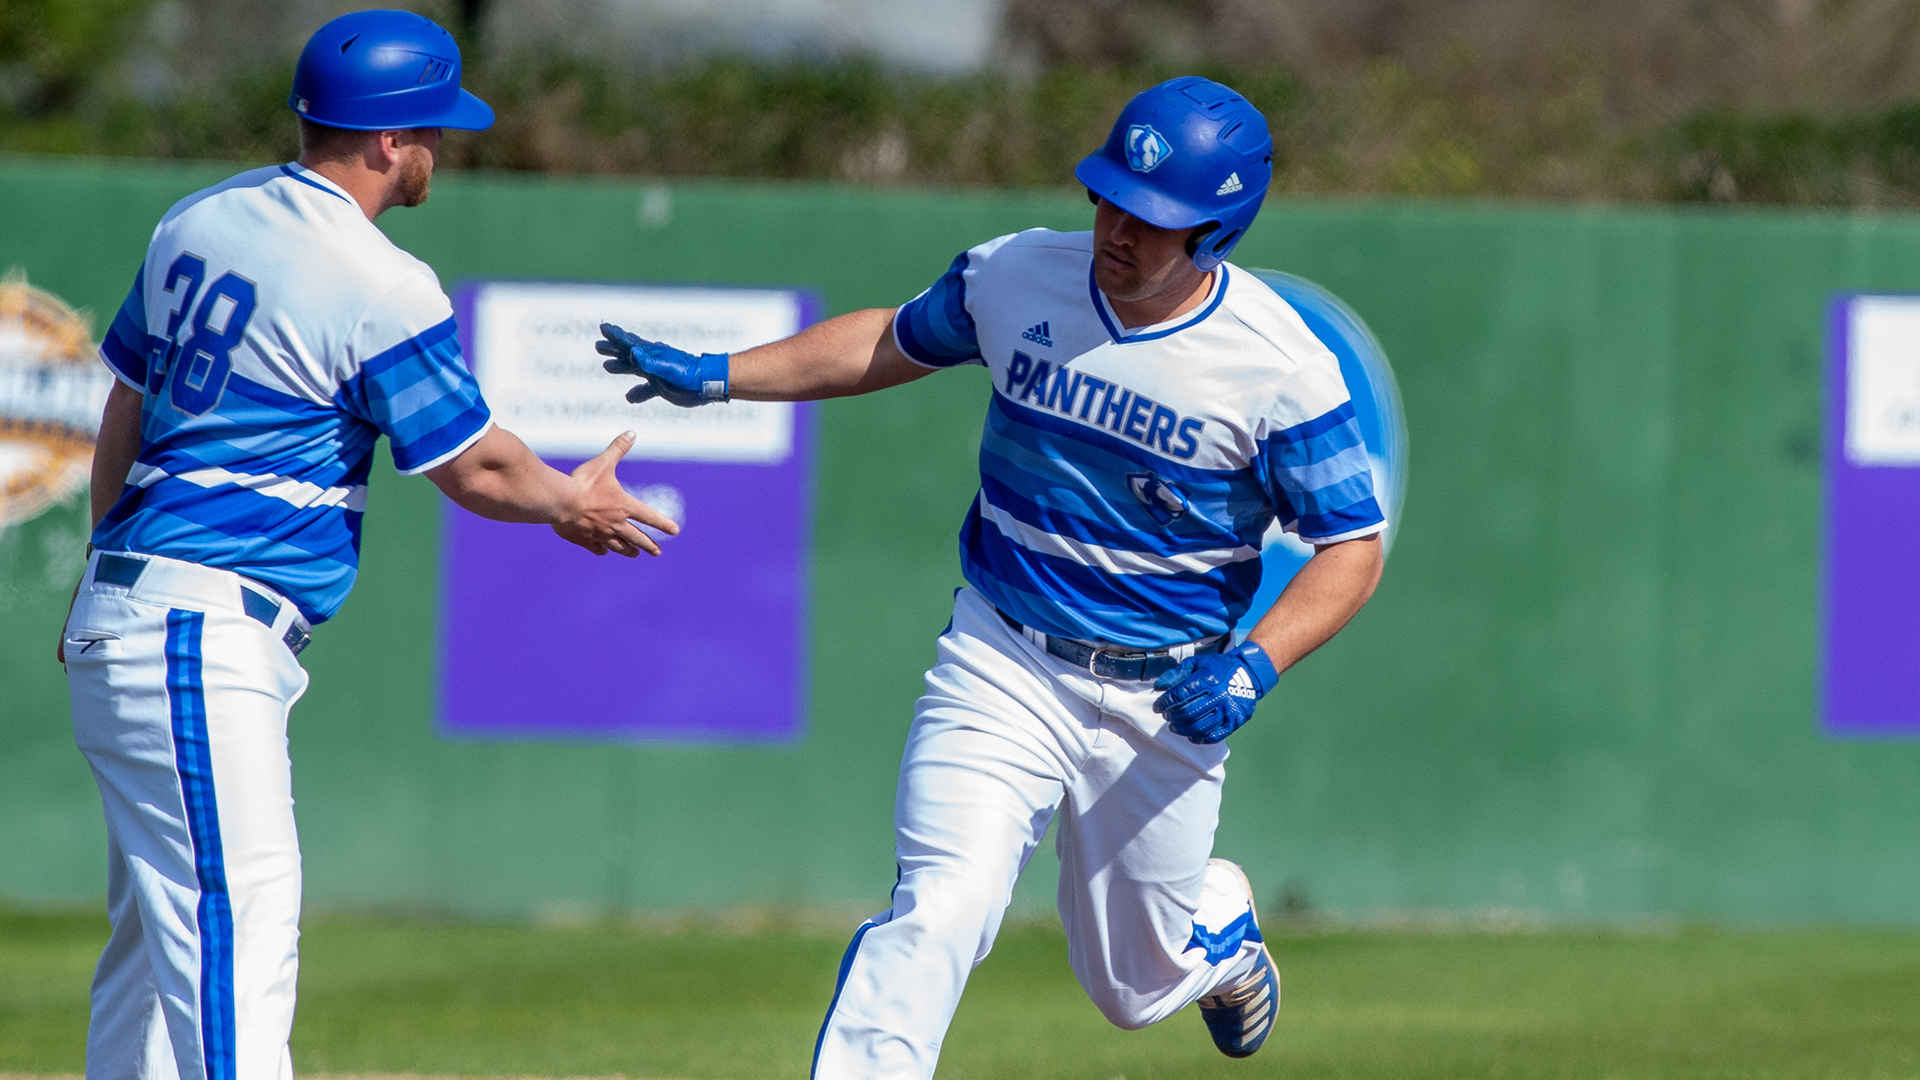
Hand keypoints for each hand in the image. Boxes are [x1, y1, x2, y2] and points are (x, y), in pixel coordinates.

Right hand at [550, 432, 680, 555]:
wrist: (560, 502)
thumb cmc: (583, 483)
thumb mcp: (603, 463)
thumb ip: (618, 449)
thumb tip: (631, 433)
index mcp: (623, 506)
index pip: (649, 517)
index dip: (663, 523)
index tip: (675, 531)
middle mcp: (615, 523)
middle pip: (637, 537)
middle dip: (649, 545)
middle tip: (657, 552)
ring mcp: (601, 534)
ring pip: (619, 546)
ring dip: (629, 551)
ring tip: (635, 554)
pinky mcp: (585, 540)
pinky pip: (597, 548)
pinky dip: (602, 550)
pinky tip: (603, 552)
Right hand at [597, 322, 729, 406]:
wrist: (706, 384)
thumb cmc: (688, 374)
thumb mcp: (668, 368)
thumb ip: (650, 361)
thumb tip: (632, 352)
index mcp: (650, 354)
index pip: (628, 342)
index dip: (615, 335)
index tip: (603, 327)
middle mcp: (651, 361)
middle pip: (627, 353)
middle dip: (613, 349)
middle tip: (598, 345)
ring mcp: (656, 373)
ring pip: (634, 369)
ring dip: (620, 367)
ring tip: (607, 366)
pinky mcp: (662, 387)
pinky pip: (646, 389)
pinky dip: (637, 393)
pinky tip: (629, 397)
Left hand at [1152, 642, 1279, 743]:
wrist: (1250, 674)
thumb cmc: (1220, 668)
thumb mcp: (1198, 662)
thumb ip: (1177, 673)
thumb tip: (1159, 686)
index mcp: (1208, 679)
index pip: (1180, 694)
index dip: (1165, 702)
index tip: (1158, 707)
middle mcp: (1218, 695)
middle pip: (1188, 713)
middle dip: (1172, 716)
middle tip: (1167, 716)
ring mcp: (1228, 710)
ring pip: (1199, 727)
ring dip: (1182, 729)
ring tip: (1175, 726)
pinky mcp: (1234, 722)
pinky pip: (1214, 736)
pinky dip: (1199, 738)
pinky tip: (1191, 735)